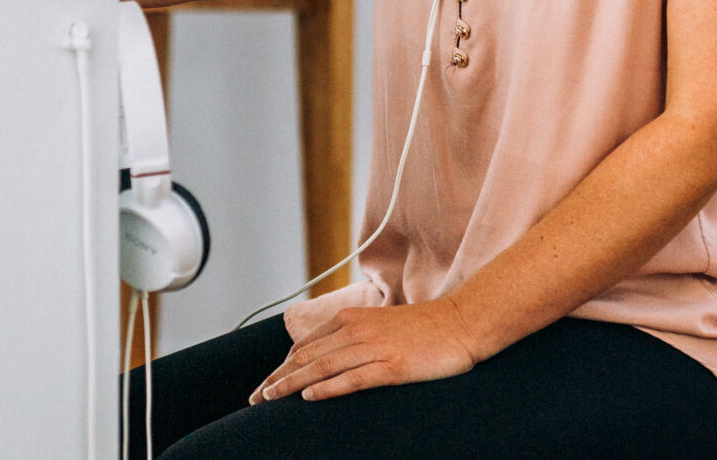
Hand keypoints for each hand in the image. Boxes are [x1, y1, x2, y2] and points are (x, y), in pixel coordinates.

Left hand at [250, 298, 477, 404]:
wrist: (461, 322)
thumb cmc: (422, 328)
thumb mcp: (379, 325)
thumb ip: (352, 336)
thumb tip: (326, 358)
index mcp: (352, 318)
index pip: (305, 345)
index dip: (281, 367)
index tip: (264, 386)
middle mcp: (357, 329)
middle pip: (307, 356)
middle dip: (277, 379)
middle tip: (255, 399)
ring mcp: (374, 347)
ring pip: (323, 367)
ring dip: (292, 384)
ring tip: (270, 399)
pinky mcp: (392, 366)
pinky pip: (353, 378)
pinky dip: (328, 388)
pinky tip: (310, 397)